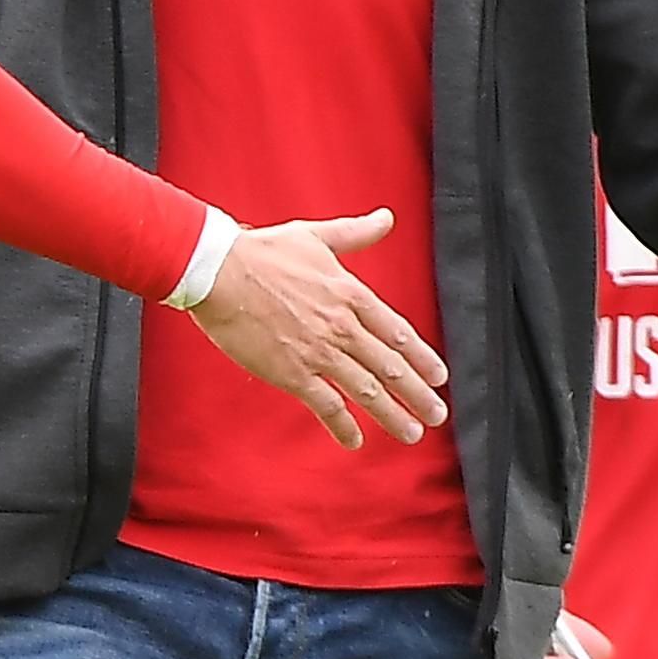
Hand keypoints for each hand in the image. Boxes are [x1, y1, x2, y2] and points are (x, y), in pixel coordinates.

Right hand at [185, 208, 448, 450]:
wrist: (218, 271)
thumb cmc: (262, 252)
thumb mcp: (315, 237)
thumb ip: (355, 233)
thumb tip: (386, 218)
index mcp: (350, 294)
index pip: (397, 332)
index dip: (421, 357)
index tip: (439, 376)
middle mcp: (341, 326)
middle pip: (390, 366)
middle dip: (418, 394)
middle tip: (437, 413)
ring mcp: (318, 351)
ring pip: (366, 389)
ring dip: (392, 414)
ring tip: (412, 432)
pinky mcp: (292, 372)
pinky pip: (326, 404)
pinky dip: (343, 425)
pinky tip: (355, 440)